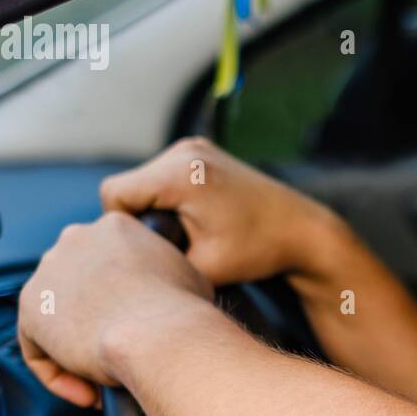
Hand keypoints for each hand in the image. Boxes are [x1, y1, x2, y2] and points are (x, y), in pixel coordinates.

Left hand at [17, 212, 214, 407]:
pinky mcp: (31, 307)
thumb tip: (172, 290)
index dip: (121, 298)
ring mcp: (49, 271)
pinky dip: (60, 375)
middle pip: (78, 284)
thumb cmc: (181, 310)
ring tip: (104, 379)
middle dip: (94, 320)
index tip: (136, 324)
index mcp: (116, 227)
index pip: (108, 261)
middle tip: (118, 350)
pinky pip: (39, 347)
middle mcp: (76, 240)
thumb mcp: (191, 277)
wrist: (157, 334)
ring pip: (56, 316)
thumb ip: (170, 274)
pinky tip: (88, 392)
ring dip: (76, 350)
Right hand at [99, 137, 340, 285]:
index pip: (114, 195)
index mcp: (181, 174)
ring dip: (152, 209)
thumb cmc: (257, 251)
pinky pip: (161, 176)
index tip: (148, 252)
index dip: (121, 228)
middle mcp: (185, 151)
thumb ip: (155, 263)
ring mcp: (194, 147)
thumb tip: (117, 264)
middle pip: (127, 186)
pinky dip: (167, 200)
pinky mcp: (201, 152)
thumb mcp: (201, 269)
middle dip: (138, 220)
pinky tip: (194, 221)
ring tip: (186, 235)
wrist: (302, 229)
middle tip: (171, 248)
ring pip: (142, 182)